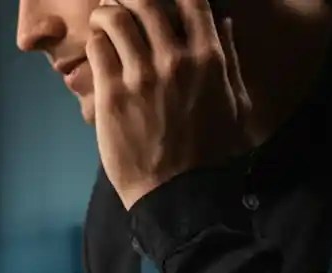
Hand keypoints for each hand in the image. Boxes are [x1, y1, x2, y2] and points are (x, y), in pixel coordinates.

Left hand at [88, 0, 251, 208]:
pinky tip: (98, 45)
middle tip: (123, 2)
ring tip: (104, 16)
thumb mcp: (235, 103)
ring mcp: (141, 76)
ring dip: (106, 11)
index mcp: (209, 58)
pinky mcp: (112, 95)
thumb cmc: (211, 151)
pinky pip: (97, 49)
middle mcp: (175, 60)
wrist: (178, 193)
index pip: (191, 0)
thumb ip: (230, 58)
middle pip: (146, 1)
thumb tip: (224, 20)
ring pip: (114, 18)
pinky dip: (96, 40)